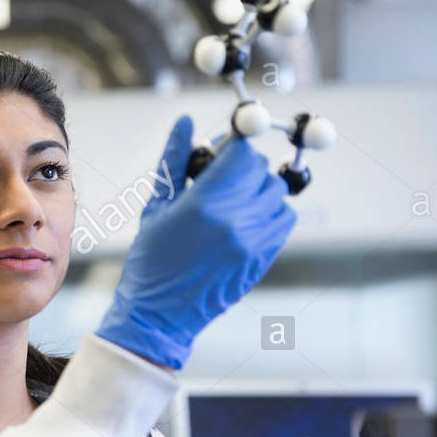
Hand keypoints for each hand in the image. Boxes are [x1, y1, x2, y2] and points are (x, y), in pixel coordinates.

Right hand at [95, 115, 296, 369]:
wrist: (160, 315)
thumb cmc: (151, 261)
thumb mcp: (155, 207)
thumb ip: (173, 160)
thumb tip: (185, 121)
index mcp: (204, 204)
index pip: (241, 153)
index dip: (232, 147)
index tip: (219, 153)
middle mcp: (235, 220)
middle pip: (260, 169)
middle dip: (242, 168)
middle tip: (218, 180)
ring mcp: (254, 241)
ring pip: (276, 192)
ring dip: (257, 189)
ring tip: (231, 203)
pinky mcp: (264, 257)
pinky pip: (284, 218)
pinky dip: (269, 212)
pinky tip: (244, 221)